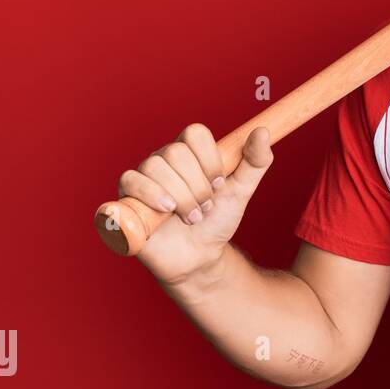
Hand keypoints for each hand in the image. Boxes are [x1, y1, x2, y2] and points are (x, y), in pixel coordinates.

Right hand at [116, 124, 274, 286]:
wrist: (199, 256)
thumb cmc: (217, 220)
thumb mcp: (242, 190)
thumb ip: (256, 161)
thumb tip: (263, 132)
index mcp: (189, 152)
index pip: (194, 133)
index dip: (210, 159)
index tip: (220, 184)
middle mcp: (163, 160)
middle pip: (176, 152)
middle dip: (198, 186)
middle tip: (206, 207)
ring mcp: (143, 177)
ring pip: (155, 167)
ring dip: (181, 197)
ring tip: (192, 217)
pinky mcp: (127, 197)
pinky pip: (130, 181)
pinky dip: (151, 195)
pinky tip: (167, 211)